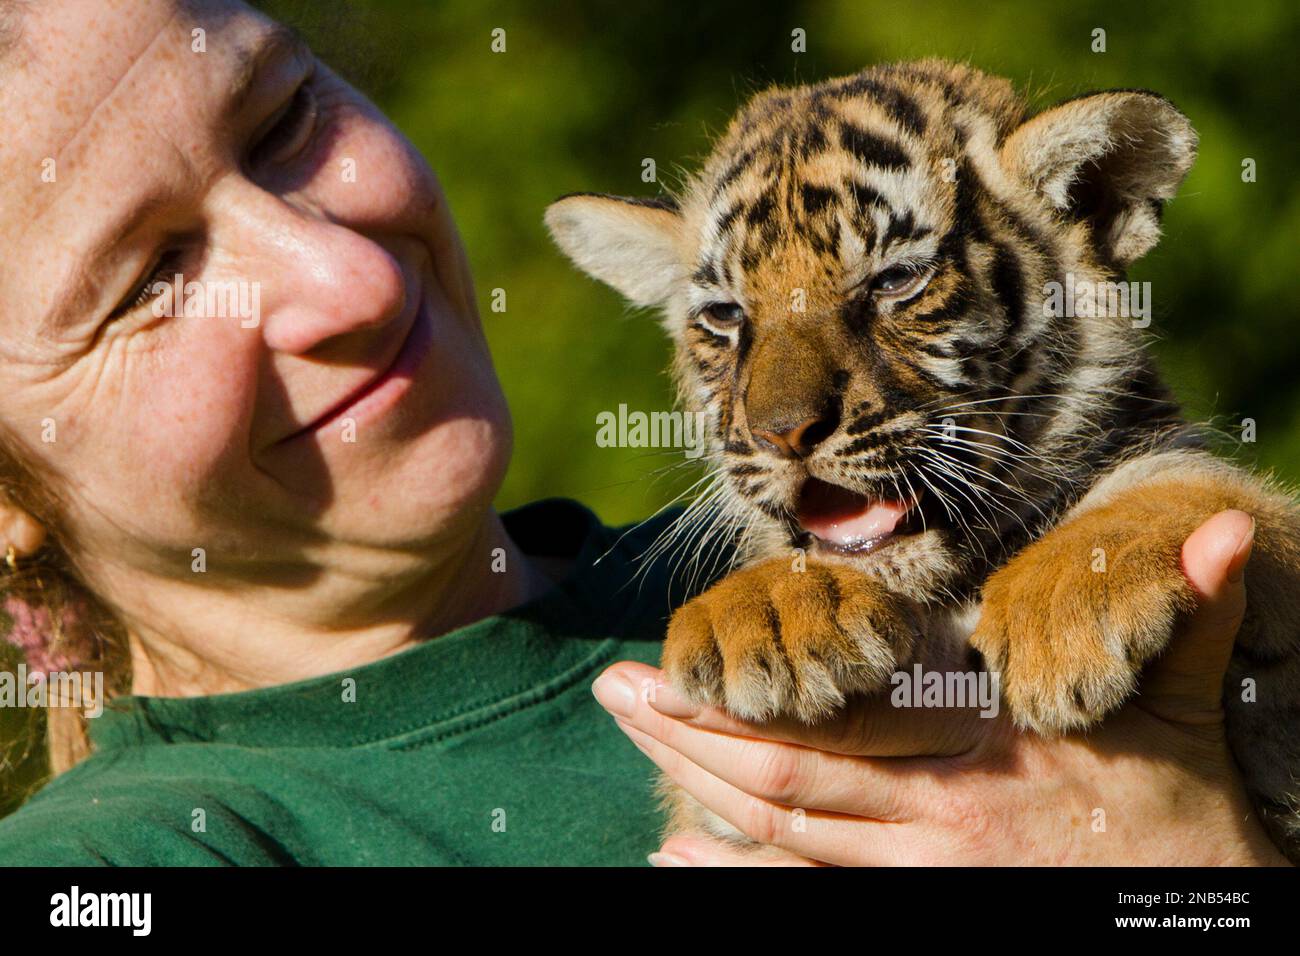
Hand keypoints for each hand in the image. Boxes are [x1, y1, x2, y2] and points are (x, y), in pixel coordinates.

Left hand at [592, 510, 1291, 865]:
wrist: (1198, 905)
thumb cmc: (1178, 797)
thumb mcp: (1180, 702)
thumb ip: (1183, 617)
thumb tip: (1224, 532)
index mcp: (978, 765)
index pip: (835, 734)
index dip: (745, 704)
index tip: (672, 661)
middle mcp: (934, 830)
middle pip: (781, 785)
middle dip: (688, 737)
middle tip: (612, 692)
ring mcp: (919, 881)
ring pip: (782, 837)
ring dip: (697, 787)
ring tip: (632, 740)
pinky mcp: (918, 906)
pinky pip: (808, 893)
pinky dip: (737, 873)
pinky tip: (677, 854)